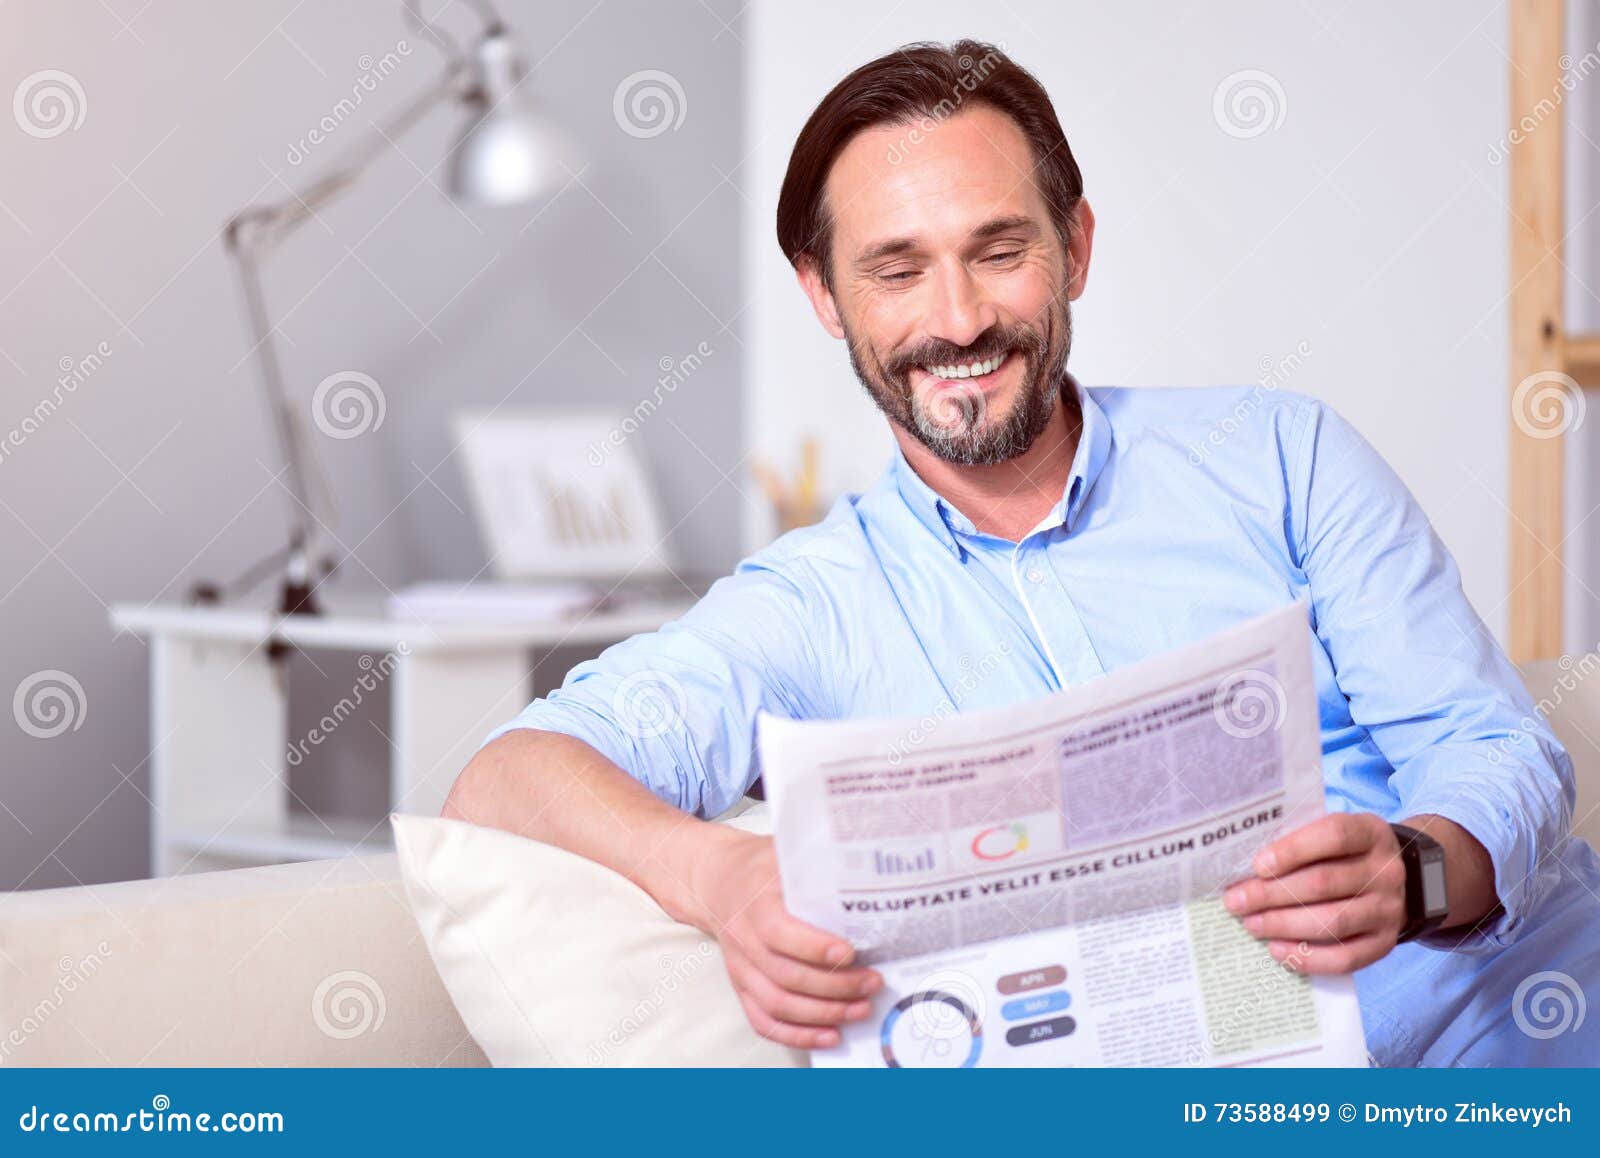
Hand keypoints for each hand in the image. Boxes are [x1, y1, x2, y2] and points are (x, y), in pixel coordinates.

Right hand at [686, 829, 880, 1048]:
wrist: (717, 881)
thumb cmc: (761, 867)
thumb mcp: (783, 853)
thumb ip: (816, 863)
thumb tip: (866, 867)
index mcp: (756, 904)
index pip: (780, 932)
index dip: (814, 948)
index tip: (850, 952)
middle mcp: (744, 940)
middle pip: (786, 975)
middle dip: (835, 986)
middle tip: (872, 982)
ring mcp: (741, 968)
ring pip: (778, 1003)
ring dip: (823, 1013)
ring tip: (861, 1009)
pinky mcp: (742, 987)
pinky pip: (764, 1021)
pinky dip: (797, 1035)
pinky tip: (830, 1035)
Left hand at [1223, 812, 1406, 972]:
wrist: (1401, 882)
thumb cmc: (1345, 854)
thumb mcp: (1330, 834)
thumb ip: (1298, 842)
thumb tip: (1246, 869)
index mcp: (1370, 833)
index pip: (1335, 836)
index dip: (1293, 850)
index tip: (1257, 866)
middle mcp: (1386, 872)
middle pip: (1324, 883)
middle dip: (1272, 894)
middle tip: (1235, 901)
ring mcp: (1389, 910)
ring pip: (1332, 922)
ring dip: (1284, 925)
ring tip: (1251, 924)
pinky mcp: (1385, 943)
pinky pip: (1346, 958)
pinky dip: (1308, 958)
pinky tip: (1276, 949)